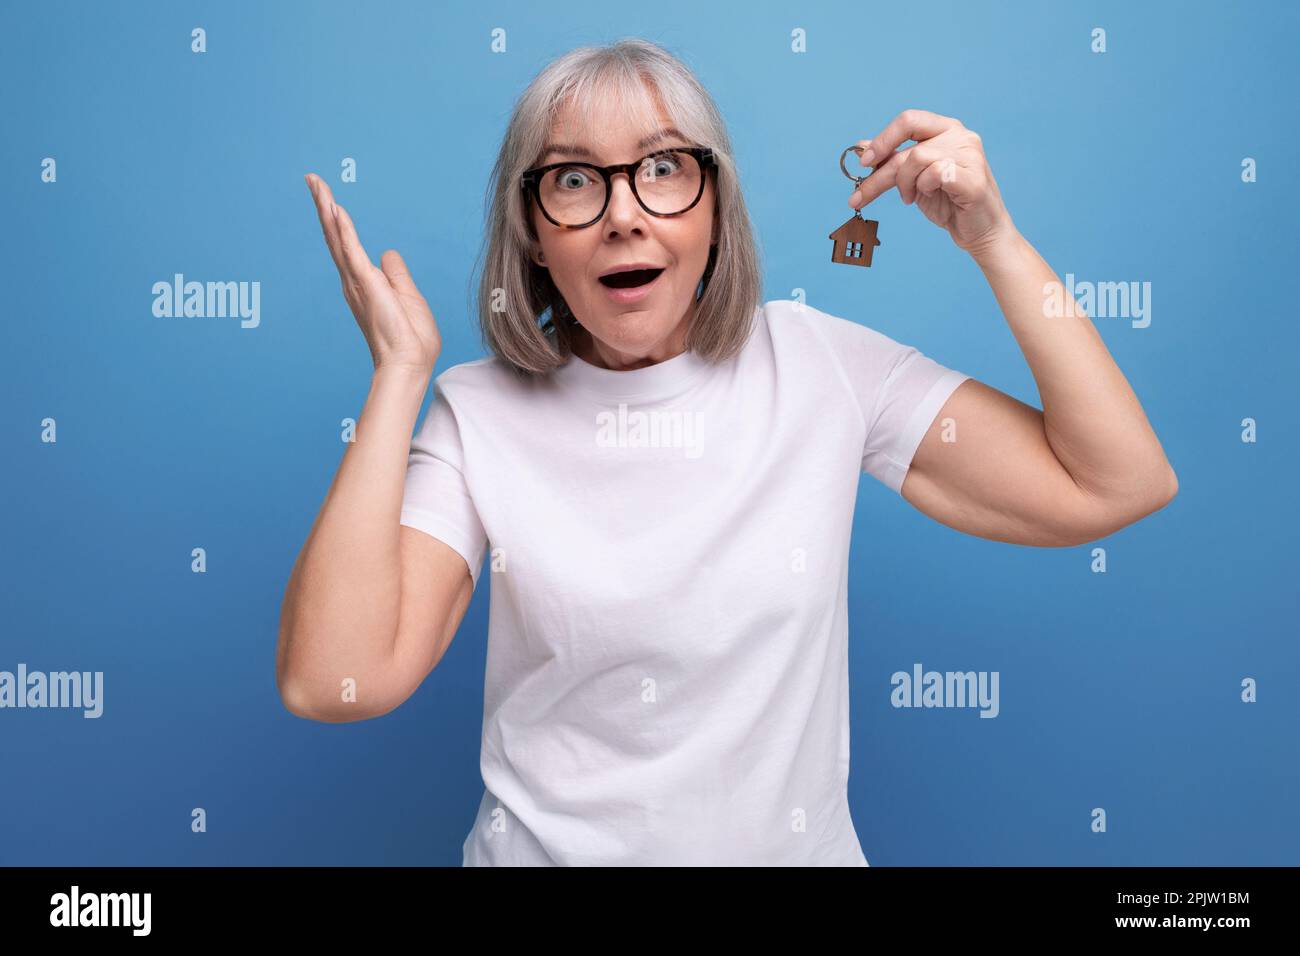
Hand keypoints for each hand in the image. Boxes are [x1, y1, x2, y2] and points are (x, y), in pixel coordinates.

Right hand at [305, 173, 440, 373]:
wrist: (409, 363)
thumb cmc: (410, 339)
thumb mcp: (408, 297)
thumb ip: (396, 275)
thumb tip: (388, 254)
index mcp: (365, 285)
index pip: (348, 247)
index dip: (339, 223)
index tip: (330, 200)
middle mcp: (354, 282)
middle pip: (335, 237)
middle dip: (324, 207)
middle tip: (312, 180)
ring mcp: (357, 282)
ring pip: (338, 238)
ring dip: (327, 209)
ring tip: (316, 184)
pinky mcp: (365, 284)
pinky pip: (350, 249)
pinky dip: (342, 228)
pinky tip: (334, 207)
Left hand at [847, 109, 1017, 257]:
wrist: (979, 231)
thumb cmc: (948, 203)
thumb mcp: (913, 179)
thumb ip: (893, 160)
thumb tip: (862, 145)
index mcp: (945, 129)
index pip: (908, 120)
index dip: (882, 139)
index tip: (864, 162)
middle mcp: (960, 135)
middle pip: (908, 144)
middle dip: (880, 173)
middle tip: (860, 196)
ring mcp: (970, 154)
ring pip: (917, 158)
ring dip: (904, 183)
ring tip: (908, 197)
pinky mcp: (974, 178)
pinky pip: (935, 173)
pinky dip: (923, 187)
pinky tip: (927, 196)